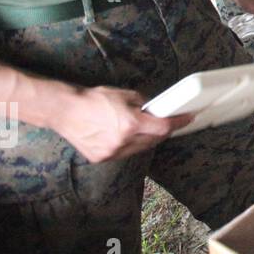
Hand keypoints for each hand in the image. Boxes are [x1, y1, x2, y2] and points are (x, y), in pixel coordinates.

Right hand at [52, 85, 193, 162]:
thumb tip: (157, 110)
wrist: (65, 111)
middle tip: (167, 122)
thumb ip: (144, 104)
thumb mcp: (126, 95)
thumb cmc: (94, 99)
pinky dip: (129, 145)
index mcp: (131, 124)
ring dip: (146, 139)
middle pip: (154, 140)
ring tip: (144, 128)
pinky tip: (125, 136)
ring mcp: (112, 152)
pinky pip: (124, 153)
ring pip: (140, 149)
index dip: (179, 123)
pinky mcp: (102, 158)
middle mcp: (123, 141)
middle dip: (162, 131)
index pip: (164, 127)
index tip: (188, 118)